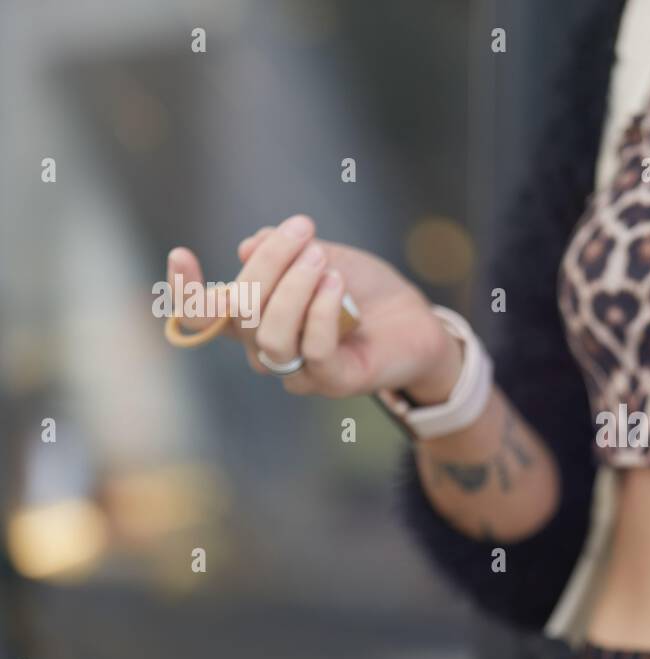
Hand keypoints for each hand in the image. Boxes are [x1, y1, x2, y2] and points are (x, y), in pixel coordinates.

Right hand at [164, 213, 461, 401]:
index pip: (205, 315)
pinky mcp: (333, 381)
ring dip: (293, 288)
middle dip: (267, 264)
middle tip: (302, 232)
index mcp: (255, 318)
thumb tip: (245, 247)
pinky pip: (312, 348)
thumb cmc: (362, 288)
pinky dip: (320, 311)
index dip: (184, 291)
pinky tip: (336, 283)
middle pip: (240, 312)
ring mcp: (298, 370)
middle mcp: (267, 348)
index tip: (181, 254)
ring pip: (269, 333)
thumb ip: (284, 251)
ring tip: (321, 259)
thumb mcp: (321, 254)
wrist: (415, 319)